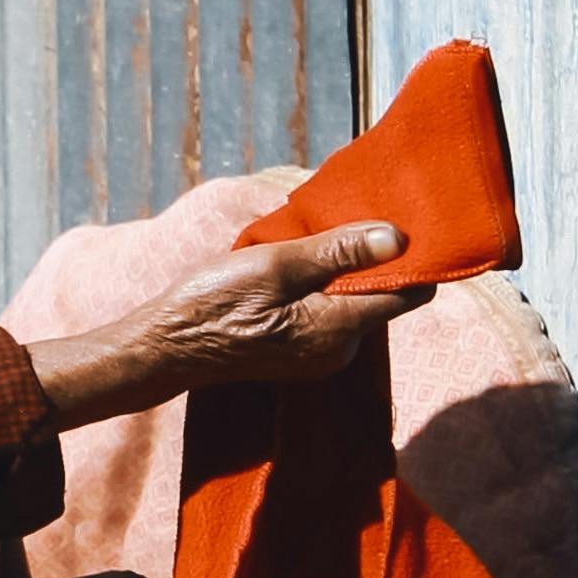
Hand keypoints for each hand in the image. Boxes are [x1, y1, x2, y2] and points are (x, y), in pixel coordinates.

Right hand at [22, 218, 414, 431]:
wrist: (167, 347)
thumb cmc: (214, 304)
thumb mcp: (278, 265)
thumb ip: (340, 251)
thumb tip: (398, 237)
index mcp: (340, 329)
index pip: (410, 293)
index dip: (410, 255)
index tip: (394, 220)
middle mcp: (340, 351)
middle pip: (383, 296)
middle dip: (370, 260)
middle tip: (338, 223)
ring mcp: (321, 358)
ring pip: (354, 304)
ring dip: (340, 273)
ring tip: (307, 246)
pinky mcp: (301, 355)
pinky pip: (330, 315)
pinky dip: (321, 290)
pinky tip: (292, 271)